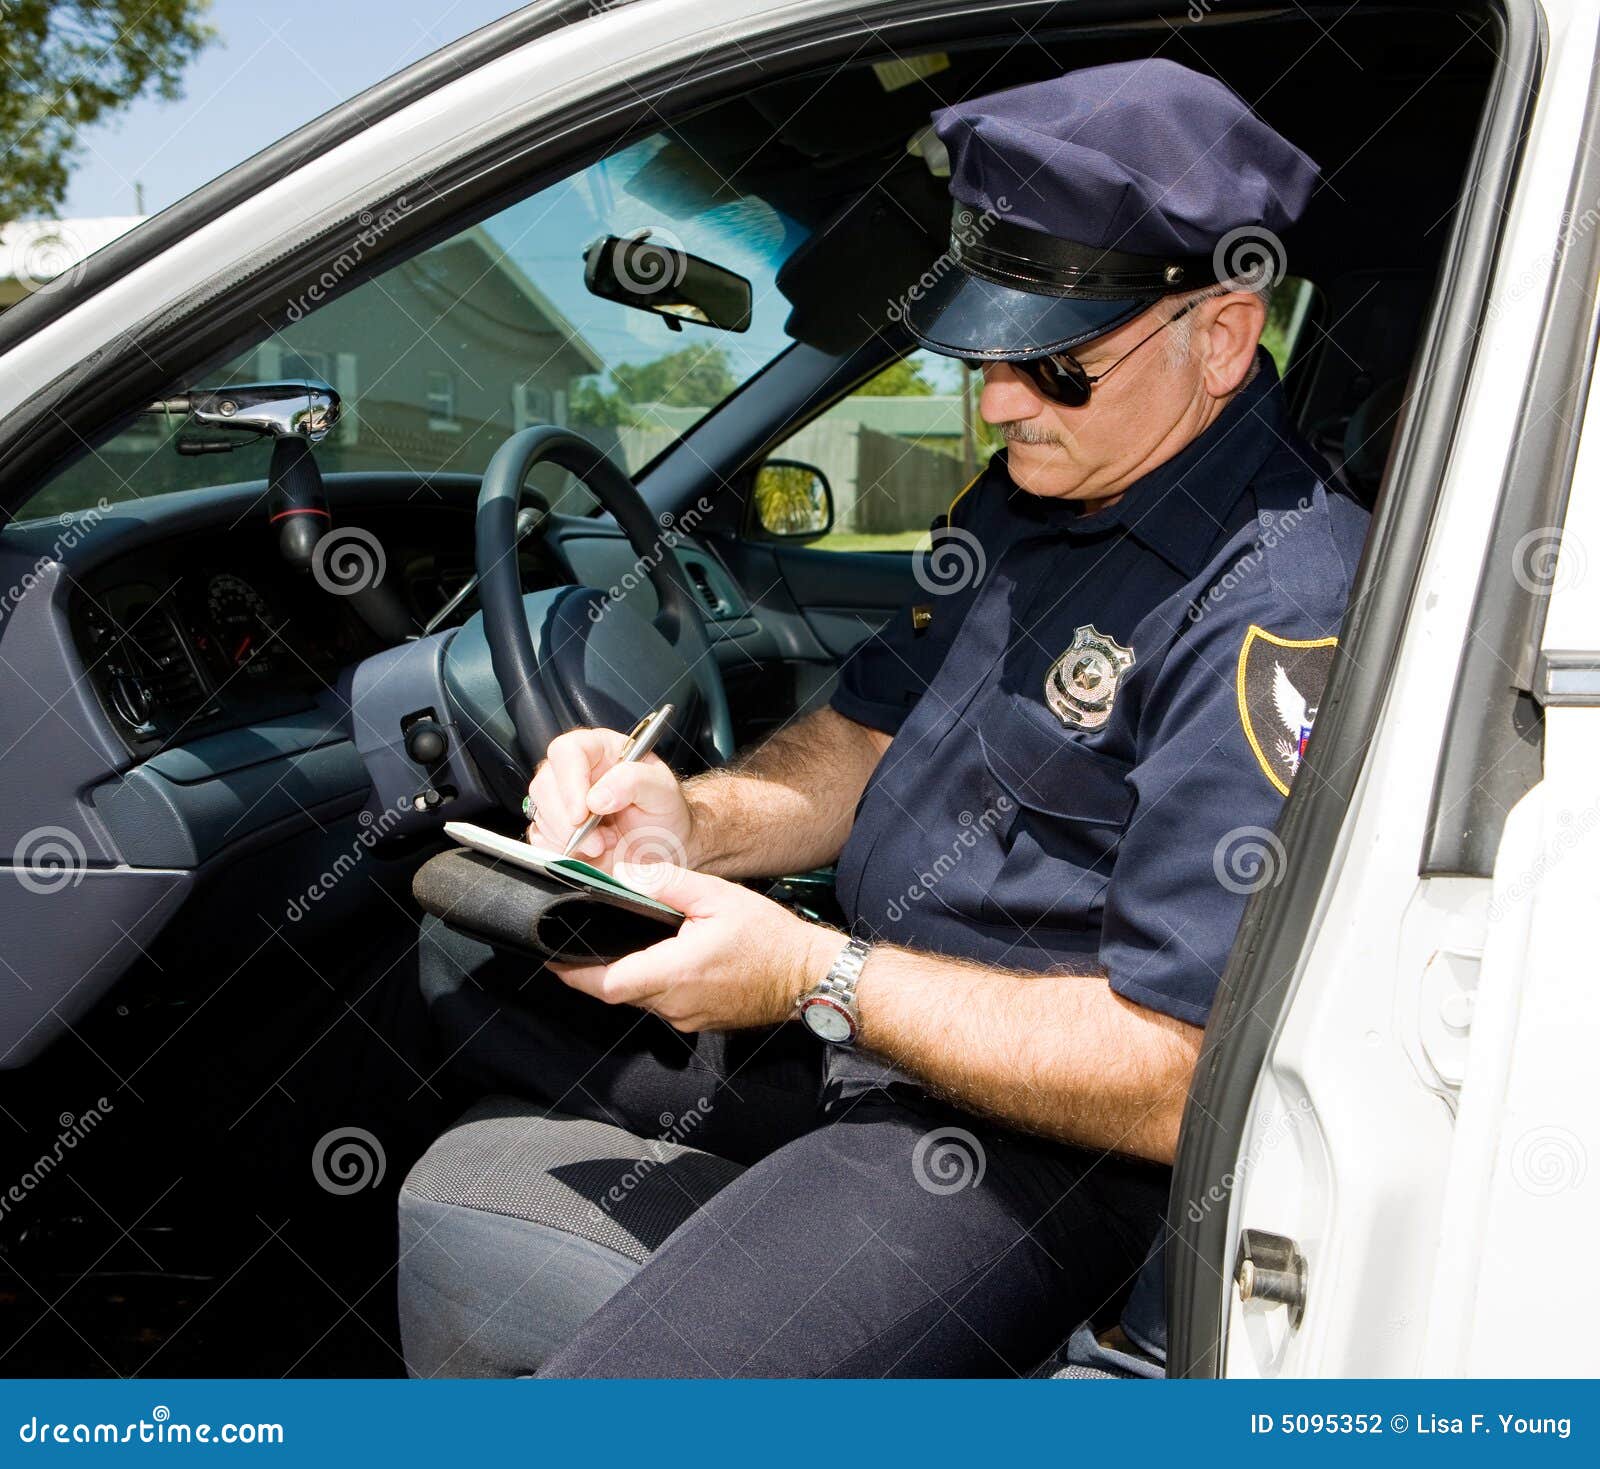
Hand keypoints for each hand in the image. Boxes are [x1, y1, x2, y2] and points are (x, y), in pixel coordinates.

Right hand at [526, 726, 693, 866]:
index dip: (570, 781)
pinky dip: (560, 852)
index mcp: (601, 750)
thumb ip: (634, 782)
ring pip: (540, 814)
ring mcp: (561, 801)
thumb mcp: (663, 792)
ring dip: (568, 838)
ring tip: (604, 845)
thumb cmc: (664, 814)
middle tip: (599, 841)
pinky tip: (588, 853)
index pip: (569, 750)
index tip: (583, 812)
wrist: (664, 851)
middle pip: (545, 784)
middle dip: (567, 820)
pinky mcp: (554, 830)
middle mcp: (576, 771)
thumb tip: (596, 797)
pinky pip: (540, 839)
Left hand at [549, 863, 839, 1032]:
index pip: (608, 984)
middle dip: (595, 971)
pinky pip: (663, 1005)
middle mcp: (677, 1004)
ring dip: (627, 976)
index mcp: (677, 972)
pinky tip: (661, 959)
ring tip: (621, 944)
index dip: (575, 973)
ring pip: (640, 999)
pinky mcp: (699, 1021)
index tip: (554, 959)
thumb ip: (667, 883)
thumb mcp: (718, 896)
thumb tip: (626, 874)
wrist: (809, 976)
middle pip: (618, 992)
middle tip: (577, 947)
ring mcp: (688, 1018)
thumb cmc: (770, 938)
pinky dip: (653, 984)